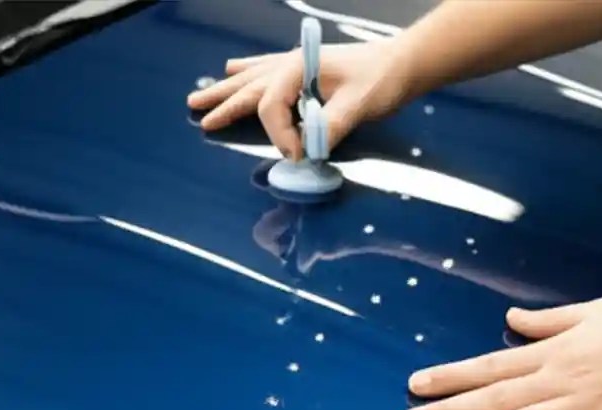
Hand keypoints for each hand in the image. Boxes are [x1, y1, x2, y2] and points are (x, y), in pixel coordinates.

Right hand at [186, 41, 412, 159]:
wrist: (402, 62)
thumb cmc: (382, 79)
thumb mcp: (359, 104)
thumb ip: (331, 126)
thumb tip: (309, 149)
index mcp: (299, 69)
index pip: (271, 106)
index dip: (279, 135)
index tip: (296, 155)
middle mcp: (291, 64)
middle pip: (248, 87)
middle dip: (223, 103)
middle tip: (200, 115)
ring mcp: (296, 64)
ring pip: (251, 77)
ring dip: (226, 88)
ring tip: (201, 95)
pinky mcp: (304, 68)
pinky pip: (266, 69)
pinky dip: (248, 71)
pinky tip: (233, 68)